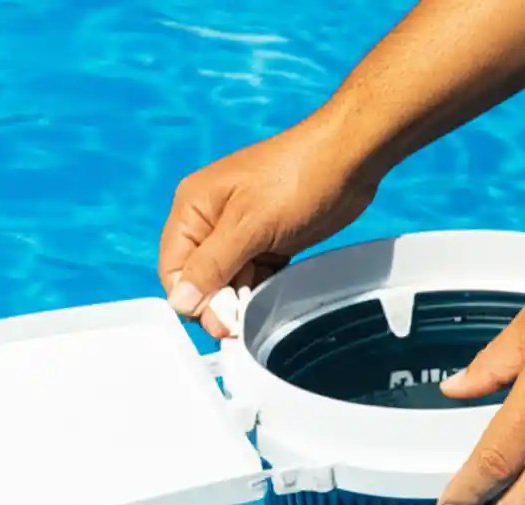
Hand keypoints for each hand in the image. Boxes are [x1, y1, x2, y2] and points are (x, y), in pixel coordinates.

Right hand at [158, 119, 379, 337]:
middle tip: (240, 326)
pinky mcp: (267, 242)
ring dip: (241, 304)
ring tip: (256, 320)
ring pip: (229, 282)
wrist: (350, 159)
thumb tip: (179, 301)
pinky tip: (270, 305)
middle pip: (200, 280)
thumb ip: (212, 264)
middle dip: (218, 304)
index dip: (191, 299)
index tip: (219, 320)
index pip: (174, 268)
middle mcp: (211, 221)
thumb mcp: (249, 224)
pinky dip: (260, 294)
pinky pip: (254, 278)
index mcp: (193, 208)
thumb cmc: (296, 178)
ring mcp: (240, 232)